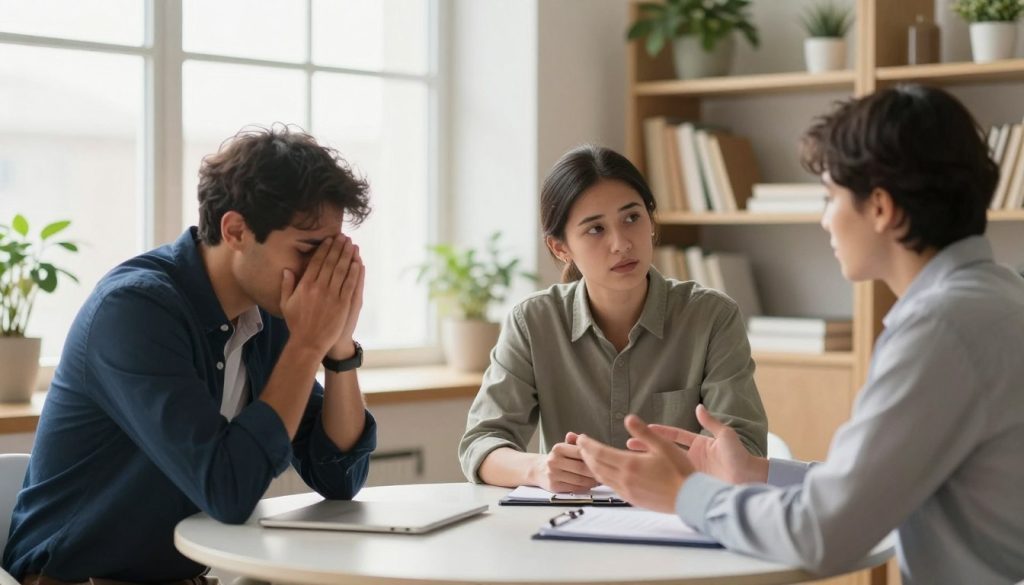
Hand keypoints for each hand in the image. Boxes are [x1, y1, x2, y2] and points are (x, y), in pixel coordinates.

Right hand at [280, 236, 360, 358]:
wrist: (308, 342)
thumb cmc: (297, 324)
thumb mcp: (286, 304)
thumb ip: (287, 285)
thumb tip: (287, 269)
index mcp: (305, 286)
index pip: (316, 263)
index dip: (324, 249)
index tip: (329, 239)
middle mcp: (318, 288)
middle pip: (330, 263)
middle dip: (337, 248)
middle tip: (343, 236)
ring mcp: (331, 296)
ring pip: (341, 271)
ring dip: (347, 256)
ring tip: (351, 244)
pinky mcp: (342, 304)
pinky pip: (349, 284)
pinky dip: (354, 272)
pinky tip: (357, 262)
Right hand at [530, 432, 598, 492]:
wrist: (539, 470)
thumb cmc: (557, 458)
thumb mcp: (564, 447)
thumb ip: (575, 442)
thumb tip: (583, 437)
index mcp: (558, 448)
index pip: (581, 452)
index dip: (593, 458)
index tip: (602, 461)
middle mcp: (553, 461)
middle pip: (581, 468)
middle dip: (594, 472)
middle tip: (603, 473)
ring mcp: (553, 474)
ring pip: (579, 480)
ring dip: (591, 481)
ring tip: (597, 480)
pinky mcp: (554, 486)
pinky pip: (574, 488)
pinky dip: (584, 488)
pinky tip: (588, 485)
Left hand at [577, 415, 693, 513]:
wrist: (689, 498)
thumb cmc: (679, 471)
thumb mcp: (663, 445)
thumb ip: (643, 432)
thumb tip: (628, 418)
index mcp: (630, 464)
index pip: (599, 452)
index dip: (587, 445)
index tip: (580, 438)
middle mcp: (624, 479)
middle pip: (596, 465)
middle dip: (586, 455)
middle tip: (580, 446)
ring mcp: (627, 491)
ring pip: (602, 477)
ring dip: (592, 466)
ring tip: (589, 458)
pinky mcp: (632, 499)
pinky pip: (611, 487)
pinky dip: (603, 477)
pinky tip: (606, 473)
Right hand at [626, 404, 768, 484]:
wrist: (750, 480)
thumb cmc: (741, 456)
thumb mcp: (726, 436)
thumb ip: (711, 423)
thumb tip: (699, 407)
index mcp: (699, 444)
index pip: (674, 435)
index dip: (659, 431)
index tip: (644, 428)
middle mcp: (693, 457)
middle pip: (665, 450)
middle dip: (647, 446)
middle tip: (628, 444)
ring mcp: (692, 471)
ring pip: (666, 466)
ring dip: (650, 463)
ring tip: (632, 462)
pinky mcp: (694, 483)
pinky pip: (674, 481)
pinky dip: (661, 480)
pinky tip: (647, 481)